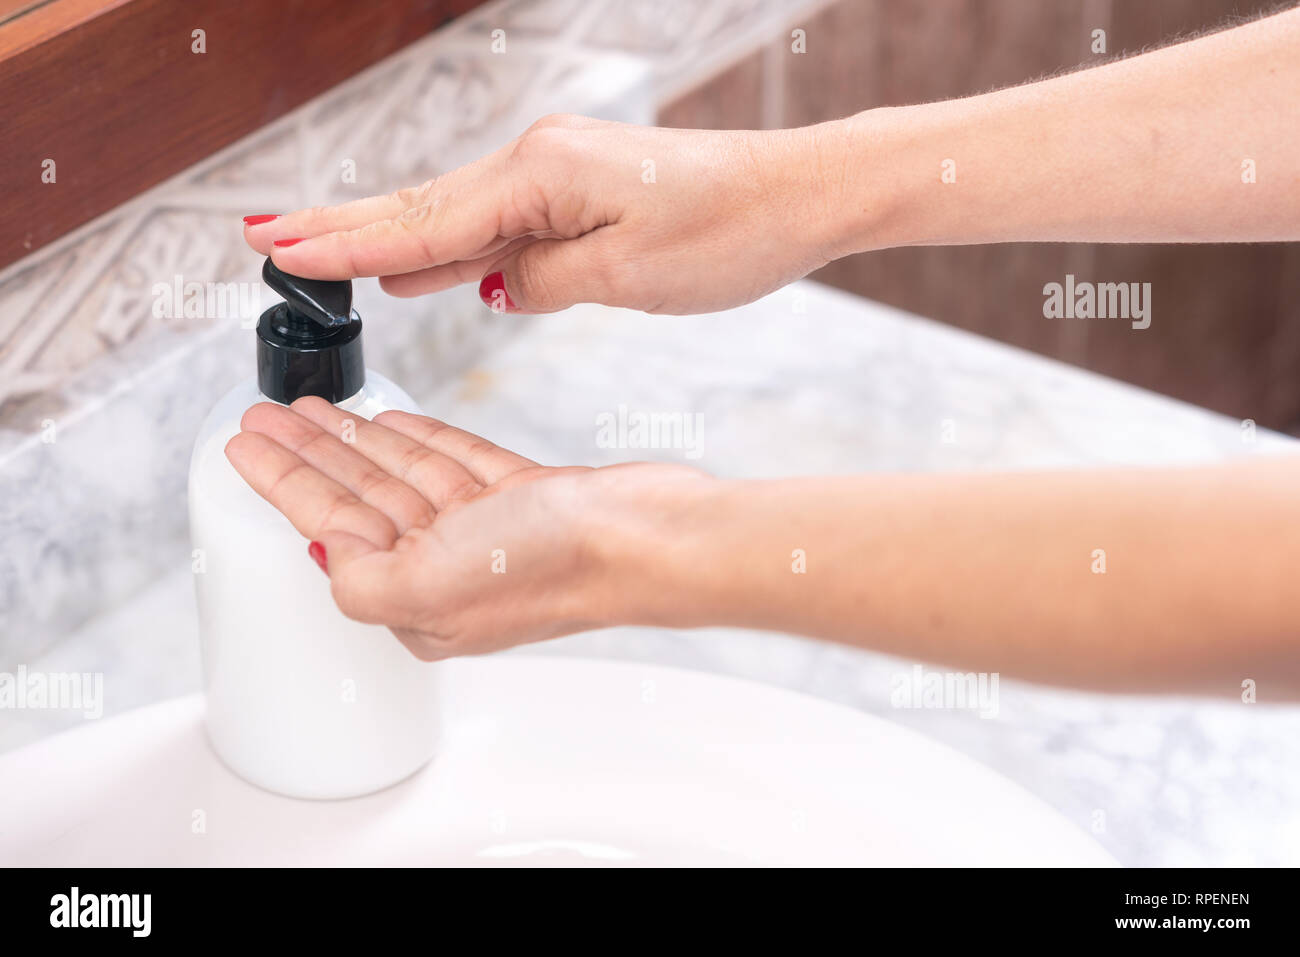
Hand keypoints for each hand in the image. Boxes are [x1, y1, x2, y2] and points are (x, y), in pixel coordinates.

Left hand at [224, 397, 711, 658]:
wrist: (648, 539)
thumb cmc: (552, 569)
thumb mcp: (427, 589)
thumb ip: (358, 578)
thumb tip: (319, 551)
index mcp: (417, 601)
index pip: (330, 528)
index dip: (283, 483)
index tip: (244, 444)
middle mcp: (449, 570)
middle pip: (359, 499)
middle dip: (309, 456)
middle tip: (265, 415)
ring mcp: (489, 533)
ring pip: (403, 476)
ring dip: (356, 442)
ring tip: (311, 408)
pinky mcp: (526, 499)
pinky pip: (456, 463)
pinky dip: (422, 441)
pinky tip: (391, 422)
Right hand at [242, 115, 845, 314]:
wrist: (795, 194)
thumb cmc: (728, 233)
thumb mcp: (627, 274)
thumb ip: (543, 278)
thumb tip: (492, 282)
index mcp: (539, 177)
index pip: (424, 222)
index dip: (349, 246)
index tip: (280, 251)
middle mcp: (536, 162)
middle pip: (420, 206)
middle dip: (340, 228)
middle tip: (262, 238)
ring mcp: (554, 173)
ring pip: (452, 215)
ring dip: (384, 237)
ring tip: (312, 249)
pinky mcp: (576, 191)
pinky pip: (495, 223)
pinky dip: (447, 246)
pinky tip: (418, 267)